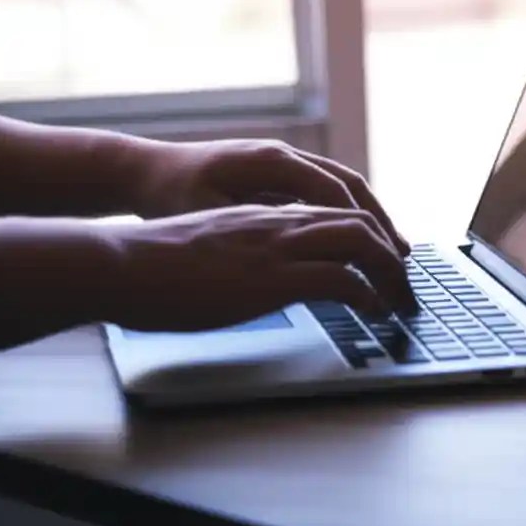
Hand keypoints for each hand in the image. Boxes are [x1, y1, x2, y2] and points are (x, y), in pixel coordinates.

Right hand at [104, 204, 416, 332]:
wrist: (118, 263)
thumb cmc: (151, 265)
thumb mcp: (209, 250)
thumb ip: (242, 254)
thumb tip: (254, 279)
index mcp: (264, 216)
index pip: (334, 213)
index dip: (368, 235)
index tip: (384, 262)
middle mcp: (278, 223)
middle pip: (360, 222)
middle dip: (392, 254)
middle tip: (406, 285)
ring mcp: (277, 247)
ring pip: (361, 243)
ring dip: (391, 273)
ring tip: (402, 302)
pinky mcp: (272, 279)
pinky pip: (341, 279)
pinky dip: (369, 295)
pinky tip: (376, 313)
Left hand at [128, 138, 407, 254]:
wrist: (138, 170)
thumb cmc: (166, 195)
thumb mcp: (209, 216)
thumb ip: (259, 229)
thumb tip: (305, 249)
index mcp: (272, 162)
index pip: (335, 195)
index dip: (366, 229)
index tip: (386, 260)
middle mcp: (284, 156)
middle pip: (350, 187)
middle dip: (381, 223)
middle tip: (404, 261)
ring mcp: (283, 162)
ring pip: (343, 187)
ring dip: (371, 218)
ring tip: (393, 251)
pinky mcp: (277, 174)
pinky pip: (325, 192)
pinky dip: (349, 215)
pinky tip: (358, 241)